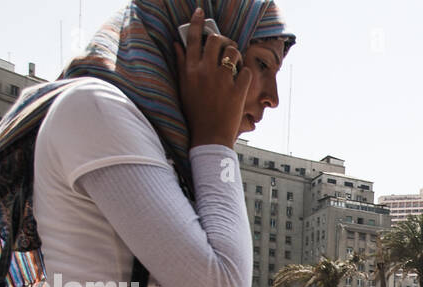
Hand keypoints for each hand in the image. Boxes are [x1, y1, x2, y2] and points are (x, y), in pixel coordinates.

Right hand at [176, 8, 250, 146]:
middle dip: (222, 40)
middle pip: (216, 40)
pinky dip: (245, 74)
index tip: (200, 13)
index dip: (196, 22)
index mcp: (190, 70)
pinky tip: (241, 81)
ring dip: (236, 55)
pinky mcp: (238, 91)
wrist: (209, 137)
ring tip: (235, 64)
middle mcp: (206, 71)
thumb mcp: (183, 88)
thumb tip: (176, 44)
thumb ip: (180, 65)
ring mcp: (223, 81)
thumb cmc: (195, 113)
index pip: (192, 39)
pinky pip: (246, 71)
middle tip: (225, 47)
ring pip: (233, 51)